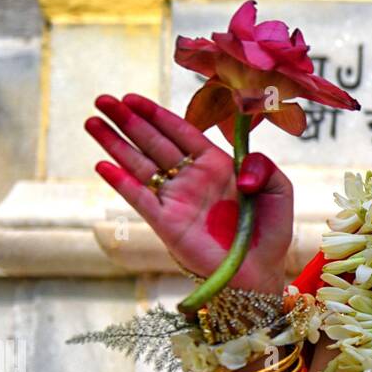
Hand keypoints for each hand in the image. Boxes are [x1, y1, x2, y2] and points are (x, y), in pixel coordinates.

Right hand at [85, 93, 292, 294]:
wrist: (260, 272)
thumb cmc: (270, 230)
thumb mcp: (279, 188)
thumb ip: (263, 166)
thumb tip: (238, 171)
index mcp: (216, 164)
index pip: (180, 132)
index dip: (156, 114)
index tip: (133, 99)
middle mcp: (192, 178)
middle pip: (154, 142)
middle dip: (128, 120)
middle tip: (103, 100)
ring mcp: (176, 200)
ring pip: (140, 165)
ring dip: (115, 144)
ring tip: (92, 122)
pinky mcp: (167, 223)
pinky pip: (140, 198)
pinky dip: (121, 182)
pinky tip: (102, 165)